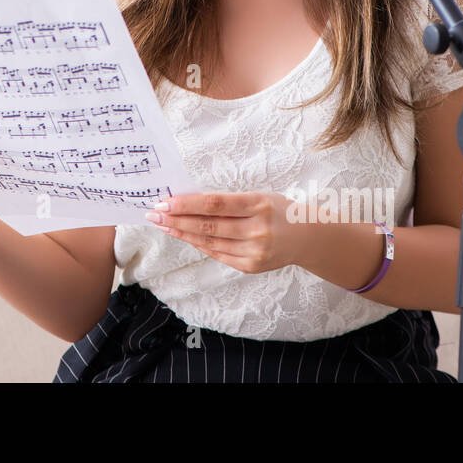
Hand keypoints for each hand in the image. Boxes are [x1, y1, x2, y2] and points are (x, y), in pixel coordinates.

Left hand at [145, 191, 307, 274]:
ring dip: (183, 233)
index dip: (187, 204)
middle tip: (155, 214)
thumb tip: (188, 202)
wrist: (307, 237)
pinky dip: (199, 244)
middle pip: (208, 225)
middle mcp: (257, 229)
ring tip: (164, 226)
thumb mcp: (259, 196)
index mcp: (259, 204)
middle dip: (177, 220)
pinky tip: (185, 237)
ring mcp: (255, 251)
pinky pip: (218, 254)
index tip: (165, 202)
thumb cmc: (278, 210)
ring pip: (210, 242)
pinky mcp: (251, 266)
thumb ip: (229, 201)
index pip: (215, 204)